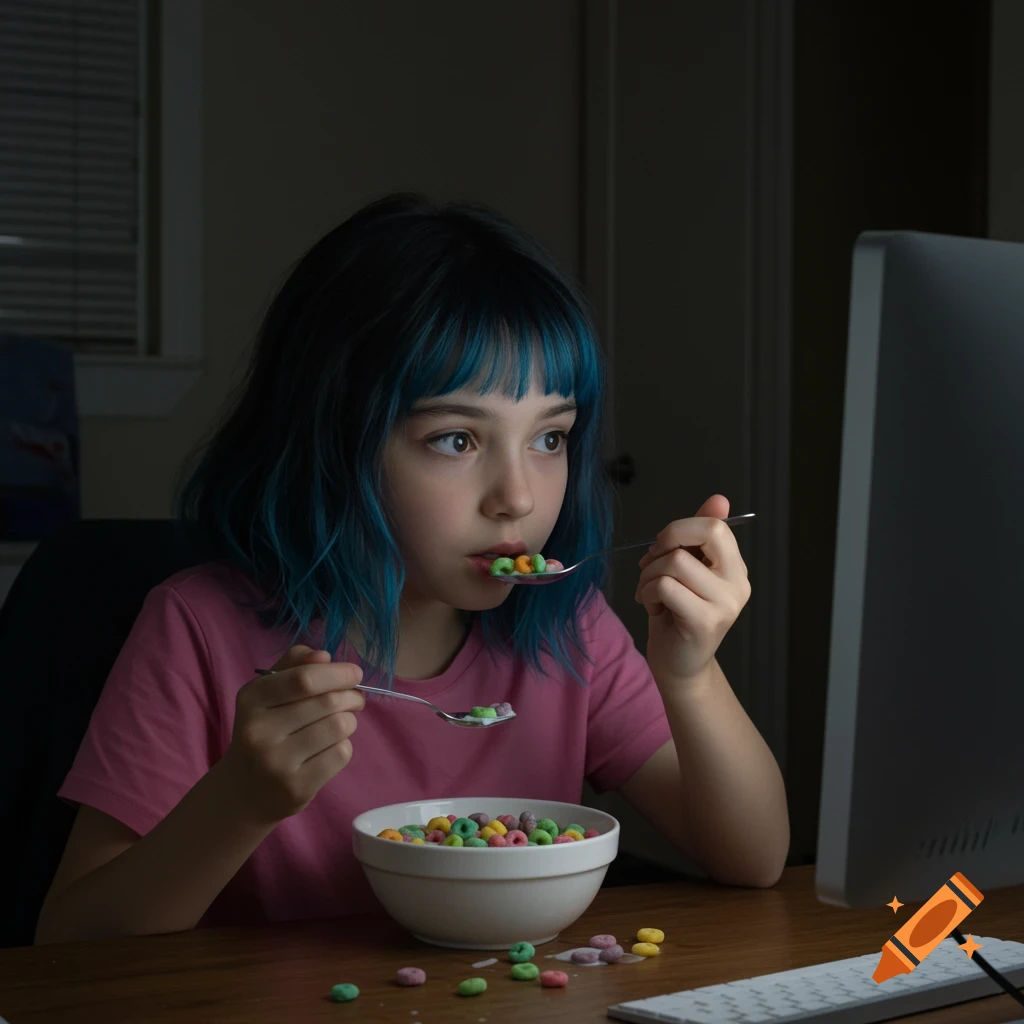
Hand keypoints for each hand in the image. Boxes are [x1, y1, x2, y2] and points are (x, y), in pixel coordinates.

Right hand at [218, 646, 364, 824]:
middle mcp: (259, 731)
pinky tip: (330, 747)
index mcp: (252, 699)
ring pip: (338, 726)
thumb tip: (325, 656)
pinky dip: (344, 746)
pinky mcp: (296, 787)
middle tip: (355, 698)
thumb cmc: (263, 731)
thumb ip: (294, 666)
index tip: (355, 674)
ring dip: (349, 720)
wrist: (242, 791)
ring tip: (341, 722)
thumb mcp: (266, 693)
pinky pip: (341, 754)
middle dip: (352, 696)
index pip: (304, 678)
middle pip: (327, 702)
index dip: (337, 673)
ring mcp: (277, 763)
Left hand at [635, 494, 750, 688]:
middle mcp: (738, 584)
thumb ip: (698, 535)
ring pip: (676, 562)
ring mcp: (726, 604)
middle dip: (667, 540)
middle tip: (652, 562)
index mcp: (735, 567)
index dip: (679, 528)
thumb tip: (720, 499)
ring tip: (649, 592)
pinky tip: (652, 607)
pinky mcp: (705, 622)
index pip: (715, 525)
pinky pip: (666, 586)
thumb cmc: (676, 613)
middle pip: (705, 532)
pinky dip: (648, 592)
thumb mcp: (686, 569)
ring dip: (649, 574)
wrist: (678, 664)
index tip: (662, 547)